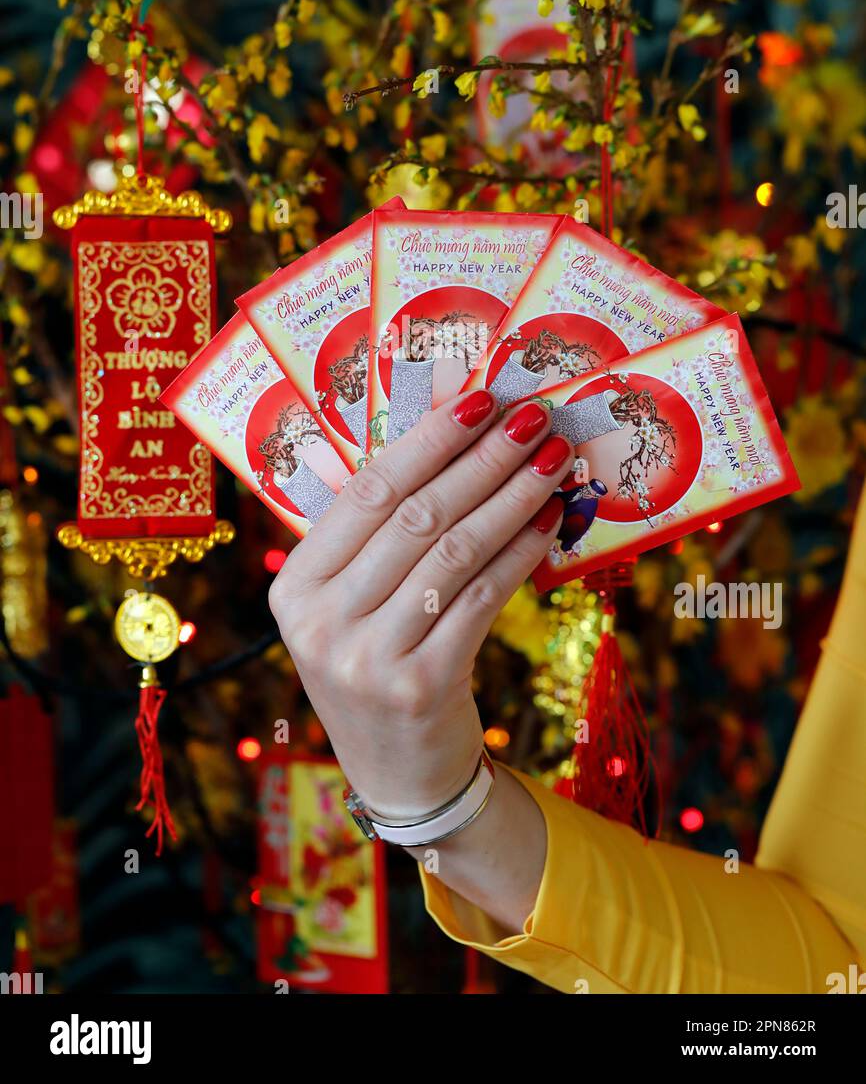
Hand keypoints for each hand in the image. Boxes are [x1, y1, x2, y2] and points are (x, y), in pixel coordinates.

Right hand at [268, 389, 573, 819]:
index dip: (429, 439)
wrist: (400, 773)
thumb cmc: (381, 665)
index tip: (481, 398)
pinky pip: (479, 599)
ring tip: (553, 461)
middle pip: (414, 515)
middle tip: (533, 418)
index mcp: (295, 585)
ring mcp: (365, 658)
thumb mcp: (353, 605)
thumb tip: (459, 442)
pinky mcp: (418, 686)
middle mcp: (319, 620)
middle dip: (482, 458)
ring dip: (511, 498)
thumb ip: (379, 539)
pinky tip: (549, 524)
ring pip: (451, 552)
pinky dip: (519, 555)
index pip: (367, 491)